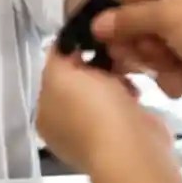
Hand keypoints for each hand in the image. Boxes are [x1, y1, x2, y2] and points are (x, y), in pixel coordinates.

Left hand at [36, 47, 172, 174]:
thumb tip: (65, 48)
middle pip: (79, 81)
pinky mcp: (123, 134)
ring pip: (103, 90)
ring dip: (115, 77)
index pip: (54, 73)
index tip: (88, 35)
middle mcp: (67, 126)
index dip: (69, 51)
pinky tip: (136, 88)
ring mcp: (96, 132)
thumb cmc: (90, 110)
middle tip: (109, 50)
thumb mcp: (61, 76)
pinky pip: (123, 102)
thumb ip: (56, 58)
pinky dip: (129, 93)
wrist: (131, 147)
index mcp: (45, 114)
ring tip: (125, 68)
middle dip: (94, 64)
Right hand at [96, 0, 181, 101]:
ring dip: (168, 63)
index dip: (127, 2)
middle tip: (135, 59)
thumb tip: (97, 25)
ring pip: (173, 43)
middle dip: (148, 41)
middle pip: (159, 14)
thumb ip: (130, 19)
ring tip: (176, 73)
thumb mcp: (169, 17)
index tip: (109, 27)